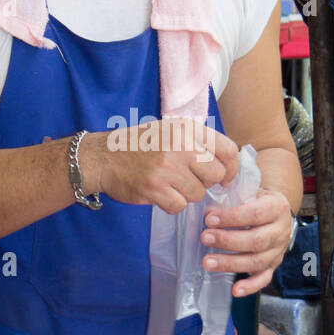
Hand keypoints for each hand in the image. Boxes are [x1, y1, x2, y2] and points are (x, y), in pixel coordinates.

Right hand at [83, 120, 239, 212]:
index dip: (231, 169)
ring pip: (198, 193)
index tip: (224, 178)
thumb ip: (197, 142)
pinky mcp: (154, 187)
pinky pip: (179, 206)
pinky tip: (159, 194)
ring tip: (169, 185)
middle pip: (215, 175)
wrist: (102, 156)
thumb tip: (228, 164)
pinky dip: (171, 205)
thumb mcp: (170, 130)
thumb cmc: (139, 145)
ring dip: (186, 194)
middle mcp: (180, 145)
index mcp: (187, 128)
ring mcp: (167, 167)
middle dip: (205, 184)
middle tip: (189, 182)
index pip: (228, 150)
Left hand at [200, 186, 291, 297]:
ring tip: (207, 262)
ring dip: (230, 263)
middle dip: (228, 241)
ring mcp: (278, 251)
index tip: (210, 218)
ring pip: (257, 261)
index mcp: (277, 208)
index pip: (256, 214)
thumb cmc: (257, 200)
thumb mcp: (251, 191)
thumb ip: (233, 198)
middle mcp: (280, 231)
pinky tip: (235, 290)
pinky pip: (264, 279)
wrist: (277, 211)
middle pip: (256, 240)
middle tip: (205, 238)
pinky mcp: (273, 265)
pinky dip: (250, 286)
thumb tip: (207, 211)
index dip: (232, 217)